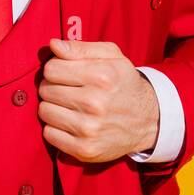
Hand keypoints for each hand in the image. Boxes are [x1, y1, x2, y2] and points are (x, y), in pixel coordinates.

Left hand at [38, 38, 159, 162]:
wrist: (148, 120)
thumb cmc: (124, 83)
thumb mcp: (112, 56)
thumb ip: (81, 48)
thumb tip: (53, 45)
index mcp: (101, 76)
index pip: (51, 69)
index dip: (55, 68)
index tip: (65, 73)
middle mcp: (94, 102)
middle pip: (45, 90)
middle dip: (53, 87)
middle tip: (67, 89)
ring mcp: (88, 128)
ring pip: (44, 112)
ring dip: (53, 107)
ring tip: (69, 106)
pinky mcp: (84, 149)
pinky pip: (49, 134)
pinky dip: (55, 128)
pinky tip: (70, 123)